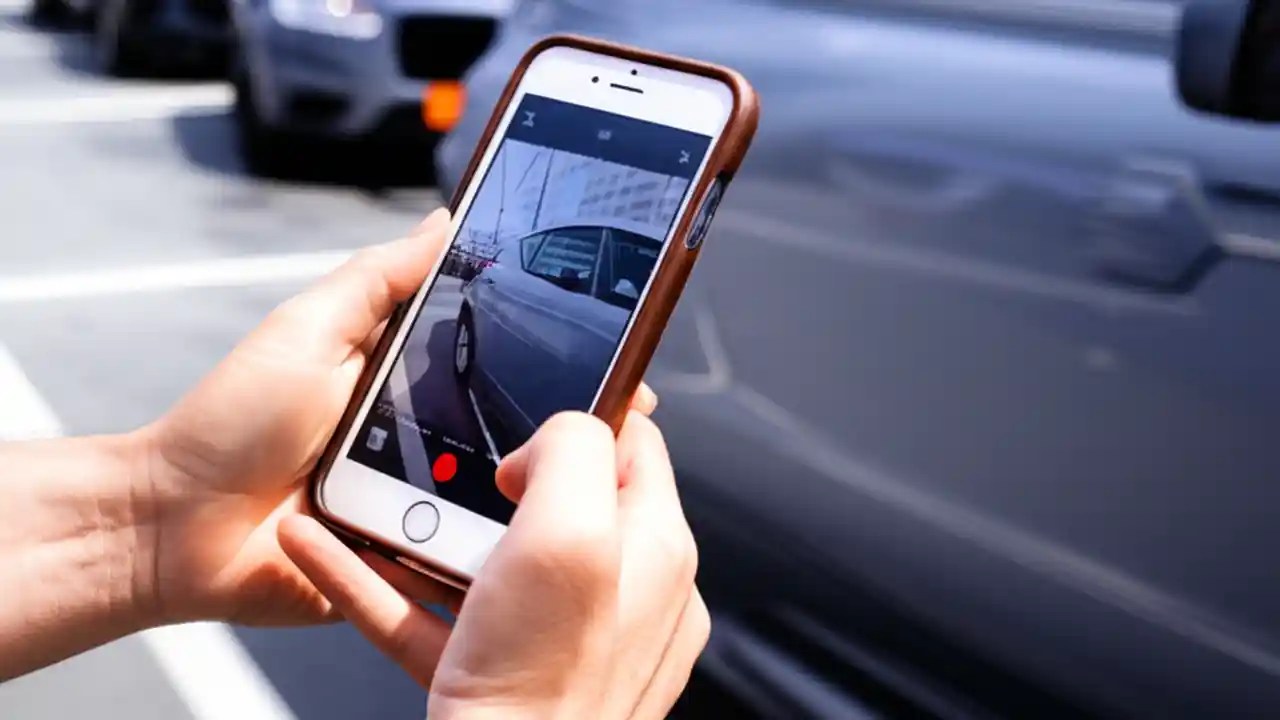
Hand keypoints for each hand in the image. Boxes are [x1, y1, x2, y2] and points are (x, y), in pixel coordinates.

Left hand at [134, 208, 659, 625]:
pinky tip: (529, 533)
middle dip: (566, 418)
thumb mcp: (308, 330)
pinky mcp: (411, 557)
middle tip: (617, 405)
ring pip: (504, 491)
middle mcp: (422, 437)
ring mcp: (421, 501)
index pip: (495, 354)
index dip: (552, 347)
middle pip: (515, 424)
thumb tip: (442, 220)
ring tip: (581, 471)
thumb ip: (378, 279)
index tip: (609, 341)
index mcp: (403, 376)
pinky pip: (467, 552)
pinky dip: (494, 545)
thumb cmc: (227, 426)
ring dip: (535, 482)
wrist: (177, 532)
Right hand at [279, 410, 707, 719]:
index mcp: (655, 549)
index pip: (634, 447)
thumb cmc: (545, 684)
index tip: (527, 410)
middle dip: (488, 478)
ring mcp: (561, 640)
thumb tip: (555, 433)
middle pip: (553, 503)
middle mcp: (621, 596)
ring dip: (422, 528)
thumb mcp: (571, 532)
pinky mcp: (502, 675)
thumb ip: (574, 449)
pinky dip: (388, 584)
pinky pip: (438, 614)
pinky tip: (332, 555)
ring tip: (373, 500)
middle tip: (449, 465)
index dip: (578, 418)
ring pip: (486, 561)